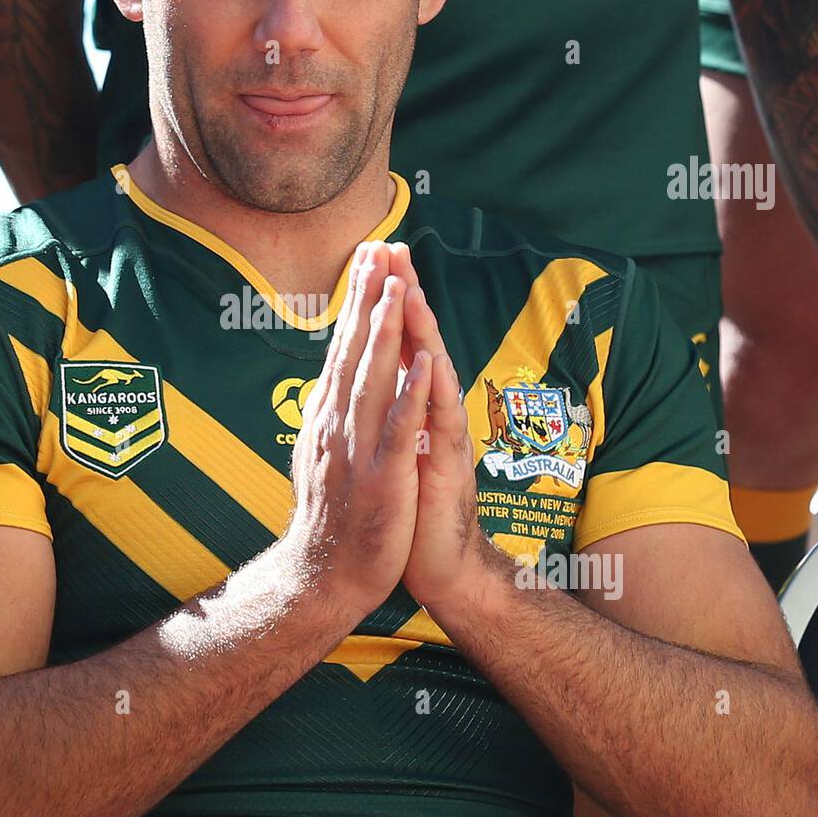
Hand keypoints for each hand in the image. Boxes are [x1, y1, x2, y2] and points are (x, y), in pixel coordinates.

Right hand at [282, 240, 432, 619]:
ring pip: (374, 380)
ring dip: (386, 333)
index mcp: (328, 416)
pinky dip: (412, 395)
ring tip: (397, 289)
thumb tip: (329, 380)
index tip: (368, 260)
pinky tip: (424, 364)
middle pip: (356, 351)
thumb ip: (328, 414)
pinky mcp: (384, 478)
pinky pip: (400, 430)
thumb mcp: (322, 454)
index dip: (357, 302)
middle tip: (379, 250)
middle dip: (369, 299)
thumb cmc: (331, 519)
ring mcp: (358, 449)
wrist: (323, 578)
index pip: (344, 347)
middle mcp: (338, 423)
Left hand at [384, 245, 508, 624]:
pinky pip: (440, 424)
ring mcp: (443, 438)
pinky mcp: (448, 468)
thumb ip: (390, 411)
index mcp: (410, 409)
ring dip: (421, 331)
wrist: (442, 567)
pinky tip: (430, 363)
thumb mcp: (393, 451)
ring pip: (432, 374)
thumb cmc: (413, 510)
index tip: (370, 258)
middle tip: (392, 249)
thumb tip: (372, 374)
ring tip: (409, 288)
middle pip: (417, 345)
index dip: (383, 302)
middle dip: (403, 296)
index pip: (395, 344)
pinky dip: (432, 393)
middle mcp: (430, 415)